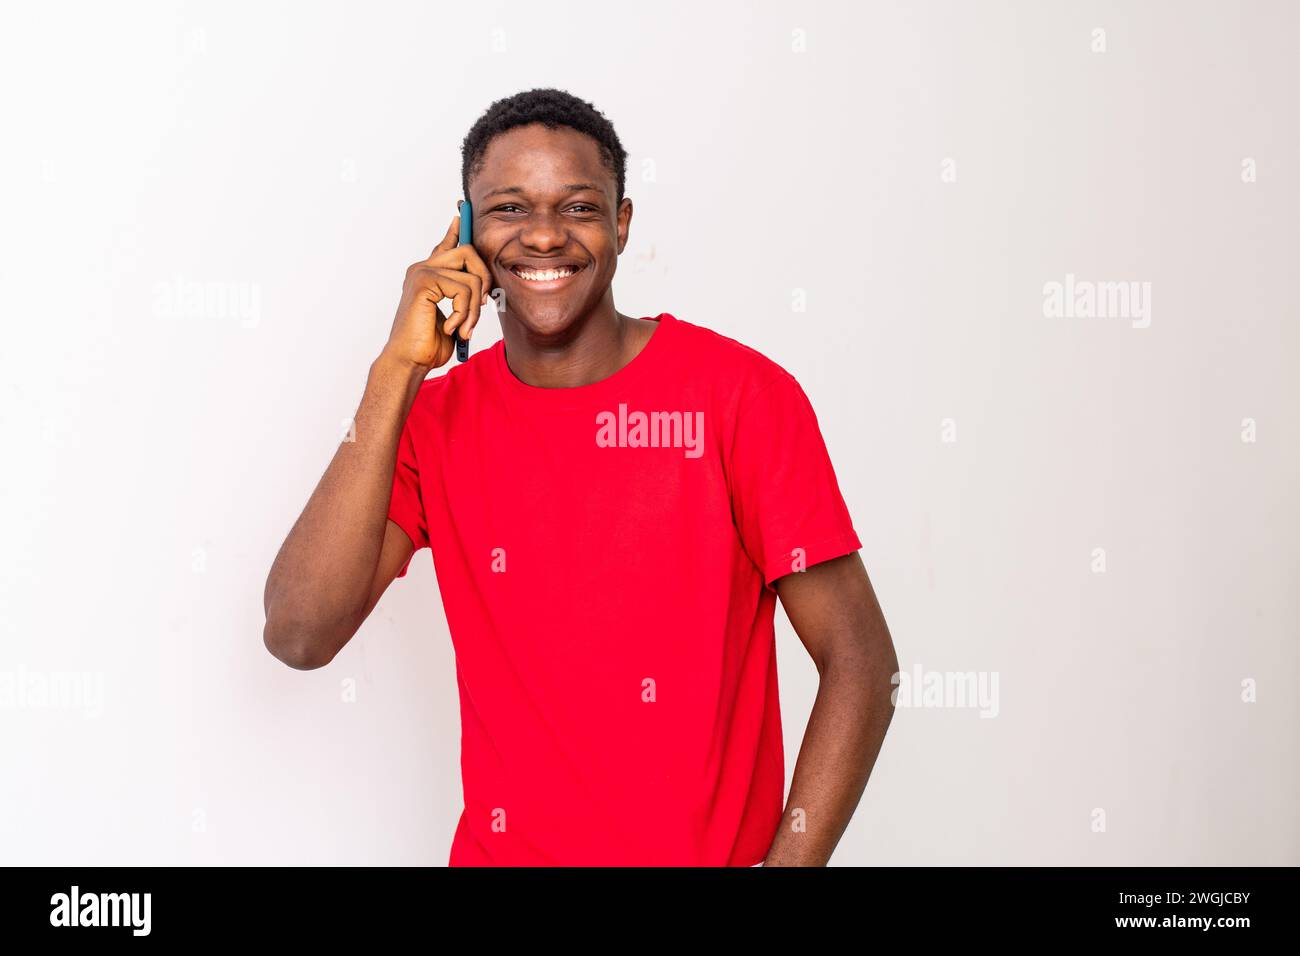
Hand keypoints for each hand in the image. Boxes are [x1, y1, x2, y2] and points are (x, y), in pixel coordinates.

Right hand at [383, 210, 492, 370]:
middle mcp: (423, 268)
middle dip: (484, 280)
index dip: (457, 229)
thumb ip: (461, 297)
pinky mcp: (424, 282)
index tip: (461, 214)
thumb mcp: (453, 316)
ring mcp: (422, 273)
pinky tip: (452, 328)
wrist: (409, 360)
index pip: (447, 245)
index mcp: (429, 275)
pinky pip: (464, 289)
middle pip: (469, 252)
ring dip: (475, 308)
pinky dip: (464, 313)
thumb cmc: (429, 344)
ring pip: (472, 276)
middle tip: (481, 308)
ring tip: (464, 328)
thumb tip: (480, 286)